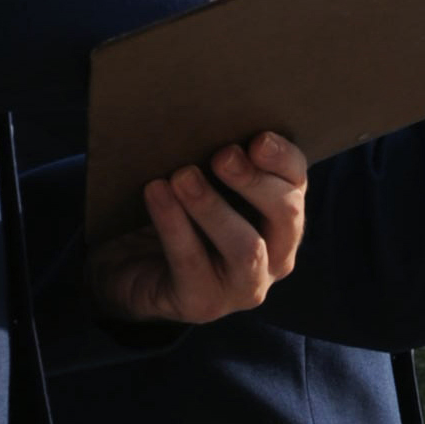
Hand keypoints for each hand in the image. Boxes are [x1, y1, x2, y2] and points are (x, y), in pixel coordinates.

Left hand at [88, 135, 306, 325]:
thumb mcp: (202, 181)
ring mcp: (243, 286)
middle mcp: (275, 255)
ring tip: (182, 176)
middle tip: (222, 156)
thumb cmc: (175, 215)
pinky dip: (174, 226)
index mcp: (281, 217)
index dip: (283, 159)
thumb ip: (219, 159)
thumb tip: (212, 119)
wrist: (127, 267)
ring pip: (246, 247)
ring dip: (213, 207)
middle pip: (286, 215)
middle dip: (255, 182)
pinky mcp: (203, 304)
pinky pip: (192, 264)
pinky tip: (156, 194)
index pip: (297, 183)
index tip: (258, 138)